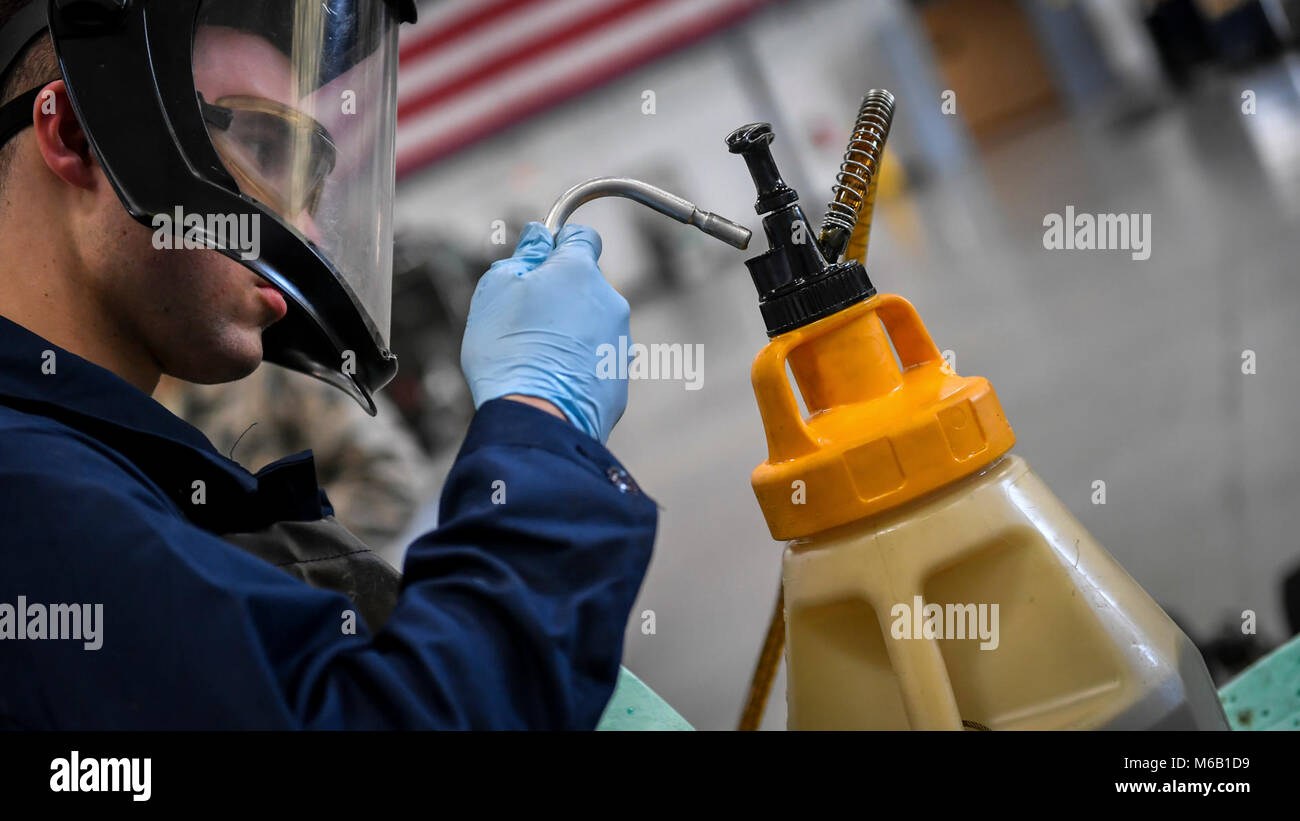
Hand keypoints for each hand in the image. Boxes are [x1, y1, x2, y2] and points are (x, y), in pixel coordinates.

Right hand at [461, 222, 630, 443]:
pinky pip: (595, 358)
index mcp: (580, 271)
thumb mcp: (497, 290)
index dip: (559, 244)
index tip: (540, 260)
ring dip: (569, 331)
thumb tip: (539, 237)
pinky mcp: (620, 376)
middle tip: (524, 319)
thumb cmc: (509, 352)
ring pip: (591, 323)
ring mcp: (620, 340)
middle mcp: (610, 301)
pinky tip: (552, 380)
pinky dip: (577, 363)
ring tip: (536, 357)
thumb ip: (523, 256)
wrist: (537, 420)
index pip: (583, 237)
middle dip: (560, 294)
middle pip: (585, 284)